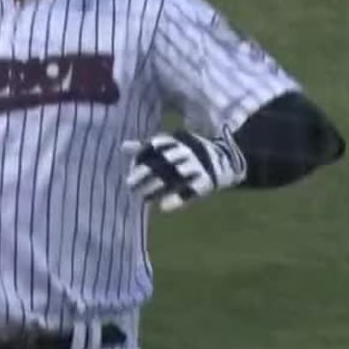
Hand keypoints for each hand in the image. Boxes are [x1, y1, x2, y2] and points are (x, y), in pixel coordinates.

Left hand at [122, 130, 244, 212]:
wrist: (225, 159)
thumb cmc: (188, 153)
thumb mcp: (170, 146)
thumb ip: (147, 147)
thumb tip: (123, 146)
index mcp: (176, 141)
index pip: (155, 146)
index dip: (141, 158)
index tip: (129, 170)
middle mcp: (187, 151)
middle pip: (163, 161)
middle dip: (146, 173)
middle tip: (130, 185)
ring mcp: (198, 165)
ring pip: (175, 175)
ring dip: (158, 187)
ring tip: (144, 199)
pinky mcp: (207, 181)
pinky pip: (191, 190)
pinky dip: (177, 199)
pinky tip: (163, 207)